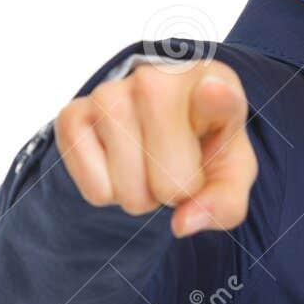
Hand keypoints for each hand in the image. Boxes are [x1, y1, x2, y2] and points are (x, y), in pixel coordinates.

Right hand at [54, 61, 256, 237]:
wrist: (158, 126)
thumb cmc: (203, 146)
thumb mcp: (231, 174)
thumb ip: (224, 203)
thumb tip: (182, 223)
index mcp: (215, 84)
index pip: (218, 95)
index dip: (217, 99)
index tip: (215, 92)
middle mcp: (159, 79)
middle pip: (171, 182)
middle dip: (175, 194)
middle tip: (176, 166)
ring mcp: (110, 93)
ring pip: (129, 191)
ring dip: (141, 196)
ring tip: (148, 162)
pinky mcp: (72, 115)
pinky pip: (97, 191)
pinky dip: (109, 193)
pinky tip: (119, 160)